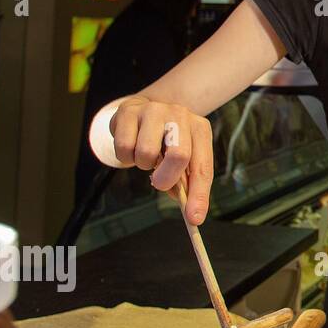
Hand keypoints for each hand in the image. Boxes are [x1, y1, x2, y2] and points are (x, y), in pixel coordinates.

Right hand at [108, 96, 214, 224]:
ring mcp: (155, 110)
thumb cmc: (164, 140)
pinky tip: (131, 146)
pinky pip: (124, 147)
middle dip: (167, 178)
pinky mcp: (129, 111)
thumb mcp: (180, 157)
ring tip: (145, 156)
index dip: (199, 195)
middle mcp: (181, 115)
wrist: (141, 109)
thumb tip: (188, 210)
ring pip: (146, 153)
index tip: (194, 218)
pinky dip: (125, 156)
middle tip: (158, 182)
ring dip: (142, 164)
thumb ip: (185, 181)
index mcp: (200, 129)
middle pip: (179, 155)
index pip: (203, 167)